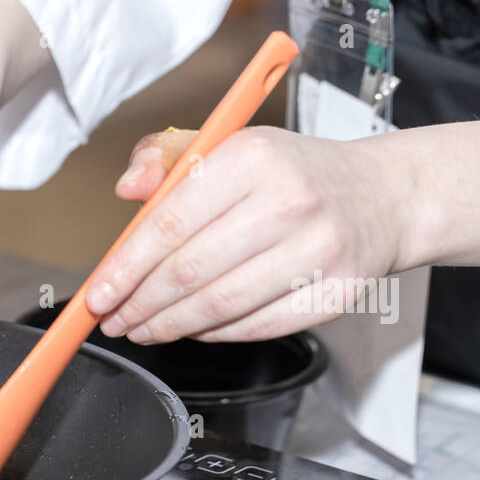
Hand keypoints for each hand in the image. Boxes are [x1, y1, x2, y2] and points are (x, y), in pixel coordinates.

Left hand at [87, 126, 403, 342]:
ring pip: (219, 306)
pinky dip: (213, 334)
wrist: (382, 197)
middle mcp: (289, 202)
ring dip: (169, 326)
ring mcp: (317, 252)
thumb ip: (170, 159)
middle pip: (190, 272)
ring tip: (143, 330)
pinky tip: (190, 329)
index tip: (97, 295)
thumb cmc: (292, 175)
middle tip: (115, 320)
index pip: (169, 223)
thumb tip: (128, 189)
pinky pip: (254, 327)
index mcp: (252, 158)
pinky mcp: (335, 293)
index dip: (125, 268)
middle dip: (140, 305)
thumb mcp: (232, 146)